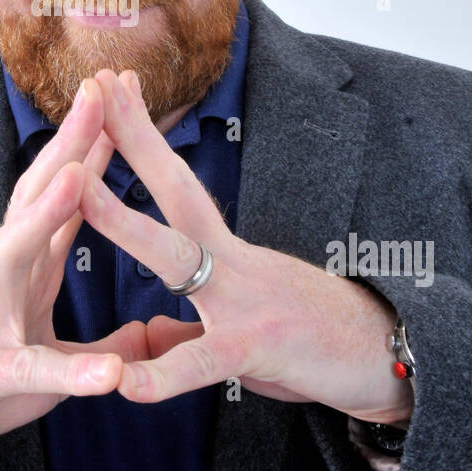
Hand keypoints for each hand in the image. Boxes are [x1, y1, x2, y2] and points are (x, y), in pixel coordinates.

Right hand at [0, 80, 193, 470]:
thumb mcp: (45, 368)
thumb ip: (96, 351)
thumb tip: (147, 341)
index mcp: (26, 273)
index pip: (62, 198)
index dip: (92, 148)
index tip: (121, 98)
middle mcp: (2, 283)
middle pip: (33, 200)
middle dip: (67, 146)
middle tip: (98, 93)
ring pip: (9, 257)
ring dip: (43, 215)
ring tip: (80, 178)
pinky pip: (22, 371)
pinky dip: (67, 373)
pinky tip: (109, 378)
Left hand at [76, 68, 413, 424]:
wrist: (392, 359)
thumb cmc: (317, 340)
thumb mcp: (244, 330)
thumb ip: (190, 330)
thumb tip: (148, 335)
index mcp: (228, 254)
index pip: (176, 186)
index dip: (142, 139)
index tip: (112, 87)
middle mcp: (233, 262)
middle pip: (175, 189)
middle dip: (134, 138)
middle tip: (95, 86)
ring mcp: (245, 300)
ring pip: (177, 255)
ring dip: (124, 222)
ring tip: (79, 193)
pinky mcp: (259, 348)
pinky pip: (203, 361)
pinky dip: (162, 375)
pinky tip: (123, 383)